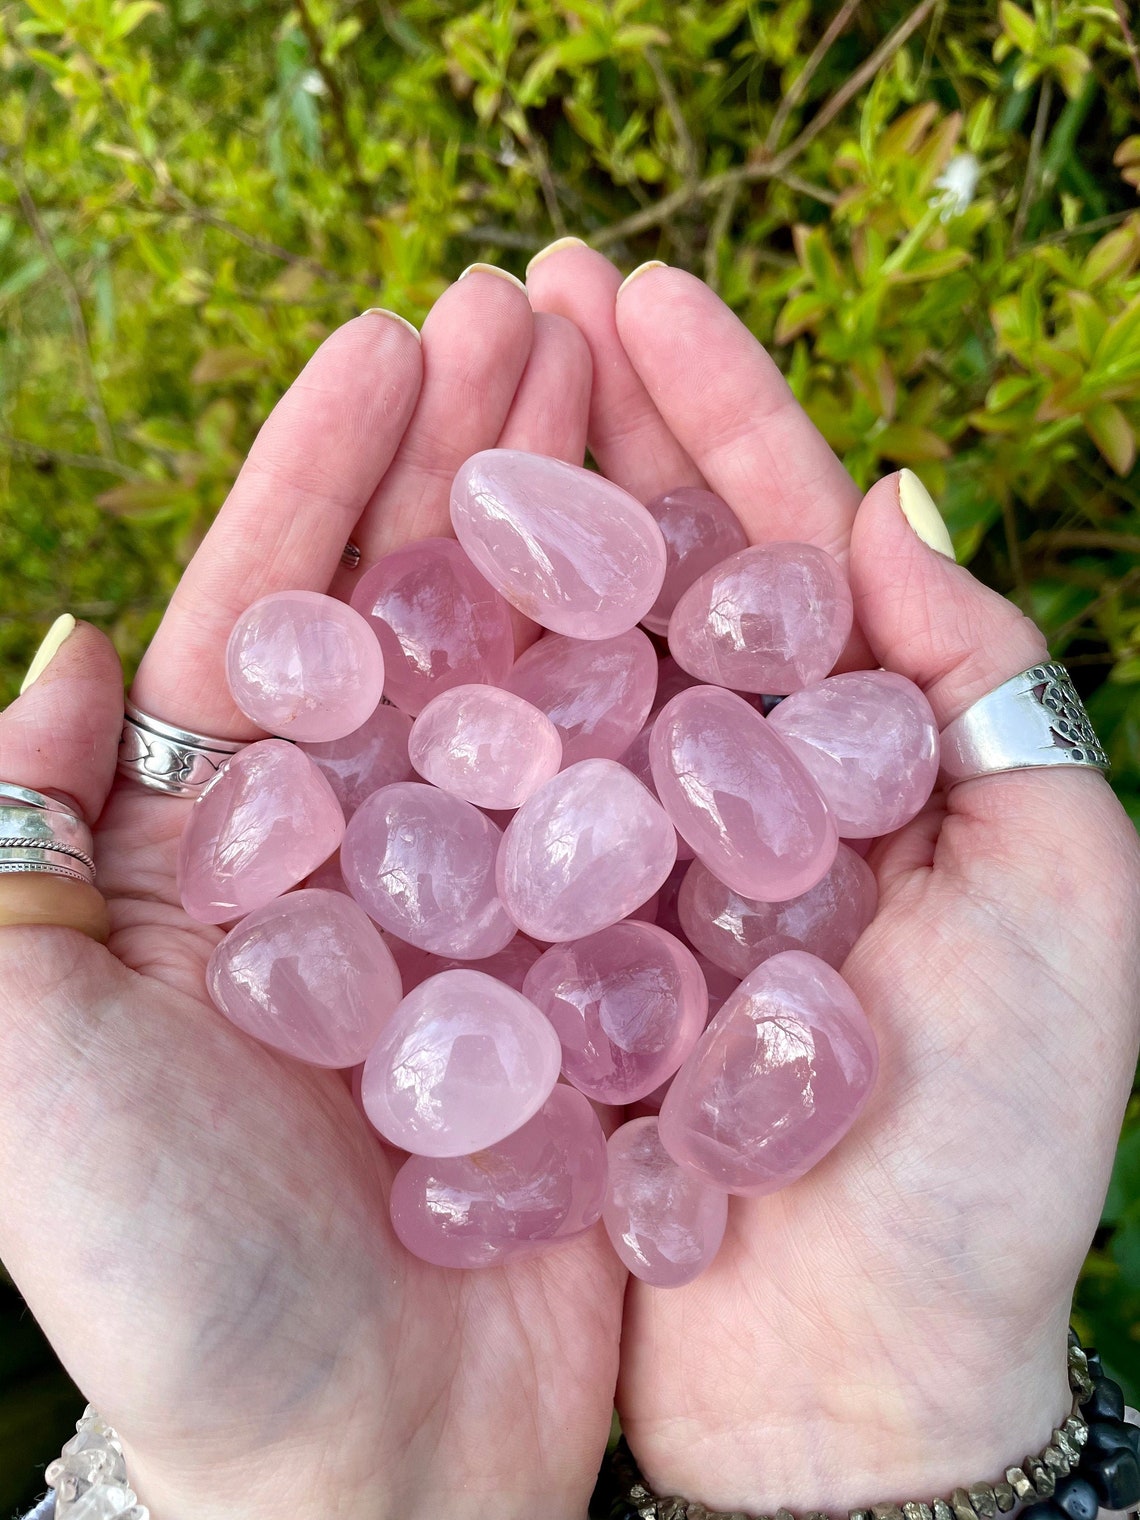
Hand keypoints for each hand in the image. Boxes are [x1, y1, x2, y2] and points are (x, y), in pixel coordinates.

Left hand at [0, 271, 623, 1519]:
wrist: (352, 1475)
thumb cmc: (167, 1280)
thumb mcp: (19, 1061)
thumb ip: (4, 851)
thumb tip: (66, 637)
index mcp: (225, 845)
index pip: (278, 612)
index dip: (329, 472)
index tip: (395, 336)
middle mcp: (364, 851)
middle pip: (426, 617)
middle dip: (477, 462)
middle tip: (545, 312)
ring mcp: (494, 905)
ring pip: (544, 682)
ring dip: (584, 542)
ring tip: (641, 400)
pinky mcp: (600, 969)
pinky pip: (647, 811)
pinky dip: (683, 702)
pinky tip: (726, 593)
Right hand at [528, 247, 1139, 1510]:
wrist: (852, 1385)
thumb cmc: (989, 1163)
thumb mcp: (1067, 902)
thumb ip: (984, 696)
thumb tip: (898, 503)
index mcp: (861, 756)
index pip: (785, 542)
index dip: (723, 412)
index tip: (644, 291)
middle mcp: (733, 786)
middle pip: (659, 572)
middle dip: (596, 430)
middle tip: (517, 293)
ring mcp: (625, 858)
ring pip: (563, 655)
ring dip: (510, 522)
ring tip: (445, 390)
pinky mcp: (536, 946)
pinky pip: (488, 794)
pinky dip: (448, 689)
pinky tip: (387, 586)